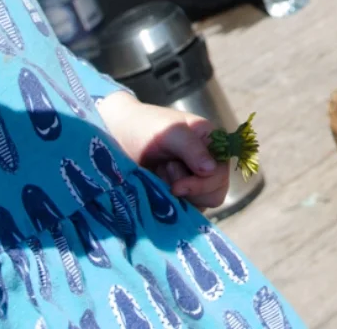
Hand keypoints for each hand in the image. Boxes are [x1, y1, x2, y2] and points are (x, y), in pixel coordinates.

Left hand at [97, 92, 229, 208]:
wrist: (115, 135)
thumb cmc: (144, 127)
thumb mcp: (170, 132)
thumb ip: (192, 149)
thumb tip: (211, 170)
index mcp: (211, 145)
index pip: (221, 174)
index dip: (203, 184)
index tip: (177, 186)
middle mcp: (205, 164)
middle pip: (214, 193)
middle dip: (189, 189)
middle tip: (165, 171)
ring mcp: (191, 181)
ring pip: (198, 204)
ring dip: (176, 194)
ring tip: (159, 174)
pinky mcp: (176, 195)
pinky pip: (182, 210)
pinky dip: (169, 202)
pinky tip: (155, 184)